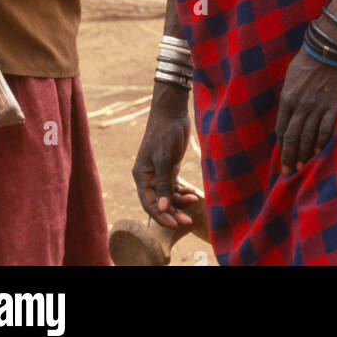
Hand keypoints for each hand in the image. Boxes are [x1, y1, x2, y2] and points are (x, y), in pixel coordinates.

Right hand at [132, 85, 199, 230]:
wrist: (172, 112)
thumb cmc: (165, 134)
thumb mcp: (165, 160)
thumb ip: (163, 185)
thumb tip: (162, 209)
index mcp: (141, 176)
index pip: (149, 204)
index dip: (161, 216)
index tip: (175, 224)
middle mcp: (148, 177)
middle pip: (159, 202)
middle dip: (173, 212)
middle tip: (188, 221)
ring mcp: (159, 173)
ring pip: (168, 195)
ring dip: (180, 201)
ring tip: (195, 200)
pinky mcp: (169, 167)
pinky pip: (174, 186)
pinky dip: (183, 191)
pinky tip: (193, 194)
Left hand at [275, 48, 336, 175]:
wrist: (329, 48)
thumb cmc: (308, 60)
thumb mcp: (291, 77)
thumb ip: (289, 97)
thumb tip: (287, 114)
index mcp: (288, 98)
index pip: (281, 129)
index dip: (281, 146)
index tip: (281, 158)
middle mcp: (300, 105)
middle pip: (292, 137)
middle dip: (289, 156)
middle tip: (288, 171)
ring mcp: (317, 107)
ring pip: (307, 137)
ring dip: (303, 154)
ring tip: (301, 167)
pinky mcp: (333, 106)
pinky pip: (326, 129)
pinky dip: (320, 143)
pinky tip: (317, 153)